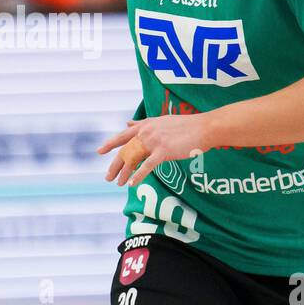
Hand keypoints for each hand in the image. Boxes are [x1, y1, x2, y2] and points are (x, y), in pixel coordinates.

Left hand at [98, 113, 212, 186]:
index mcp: (146, 125)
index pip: (123, 135)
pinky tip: (132, 184)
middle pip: (125, 150)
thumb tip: (128, 123)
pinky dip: (138, 176)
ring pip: (133, 159)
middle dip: (115, 165)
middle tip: (107, 177)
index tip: (99, 151)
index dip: (110, 144)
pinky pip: (147, 166)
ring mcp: (154, 141)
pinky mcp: (164, 151)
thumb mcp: (161, 120)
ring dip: (124, 173)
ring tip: (118, 183)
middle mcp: (147, 132)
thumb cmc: (186, 125)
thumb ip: (143, 123)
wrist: (204, 127)